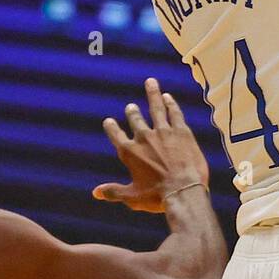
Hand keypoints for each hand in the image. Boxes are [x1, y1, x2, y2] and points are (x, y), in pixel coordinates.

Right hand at [93, 78, 208, 212]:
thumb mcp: (131, 196)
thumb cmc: (157, 197)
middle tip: (131, 106)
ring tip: (150, 82)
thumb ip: (113, 191)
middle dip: (132, 111)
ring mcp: (163, 132)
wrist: (183, 190)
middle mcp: (144, 138)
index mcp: (130, 152)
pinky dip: (170, 103)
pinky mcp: (181, 131)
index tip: (108, 121)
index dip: (112, 127)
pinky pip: (174, 113)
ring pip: (156, 108)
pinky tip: (168, 96)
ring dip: (152, 94)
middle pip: (136, 119)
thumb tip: (95, 192)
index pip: (116, 135)